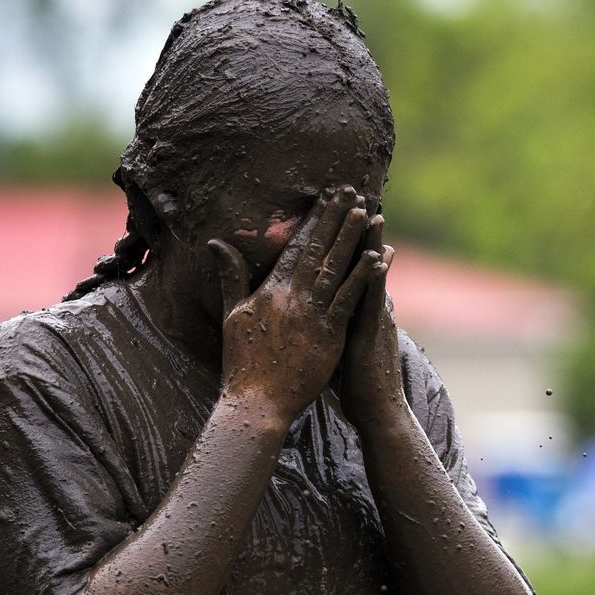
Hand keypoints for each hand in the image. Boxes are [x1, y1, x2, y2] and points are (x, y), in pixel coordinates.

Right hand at [208, 186, 380, 421]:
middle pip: (318, 250)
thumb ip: (232, 276)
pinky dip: (363, 278)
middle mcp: (293, 297)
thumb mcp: (232, 314)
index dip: (313, 220)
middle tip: (352, 191)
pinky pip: (349, 301)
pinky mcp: (329, 336)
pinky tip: (377, 258)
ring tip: (365, 212)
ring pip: (336, 269)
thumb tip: (217, 242)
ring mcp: (312, 316)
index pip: (296, 246)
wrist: (255, 403)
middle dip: (335, 218)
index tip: (326, 197)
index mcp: (271, 290)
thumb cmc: (241, 361)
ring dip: (351, 239)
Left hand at [340, 212, 402, 428]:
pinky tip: (379, 258)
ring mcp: (372, 317)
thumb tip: (321, 307)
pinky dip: (377, 279)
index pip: (345, 267)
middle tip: (354, 199)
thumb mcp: (341, 344)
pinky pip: (375, 301)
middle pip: (358, 262)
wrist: (376, 411)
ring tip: (372, 214)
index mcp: (352, 307)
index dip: (340, 240)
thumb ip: (334, 319)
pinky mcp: (374, 333)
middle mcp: (365, 306)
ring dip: (372, 244)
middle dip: (355, 229)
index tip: (333, 213)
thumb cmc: (356, 383)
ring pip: (370, 275)